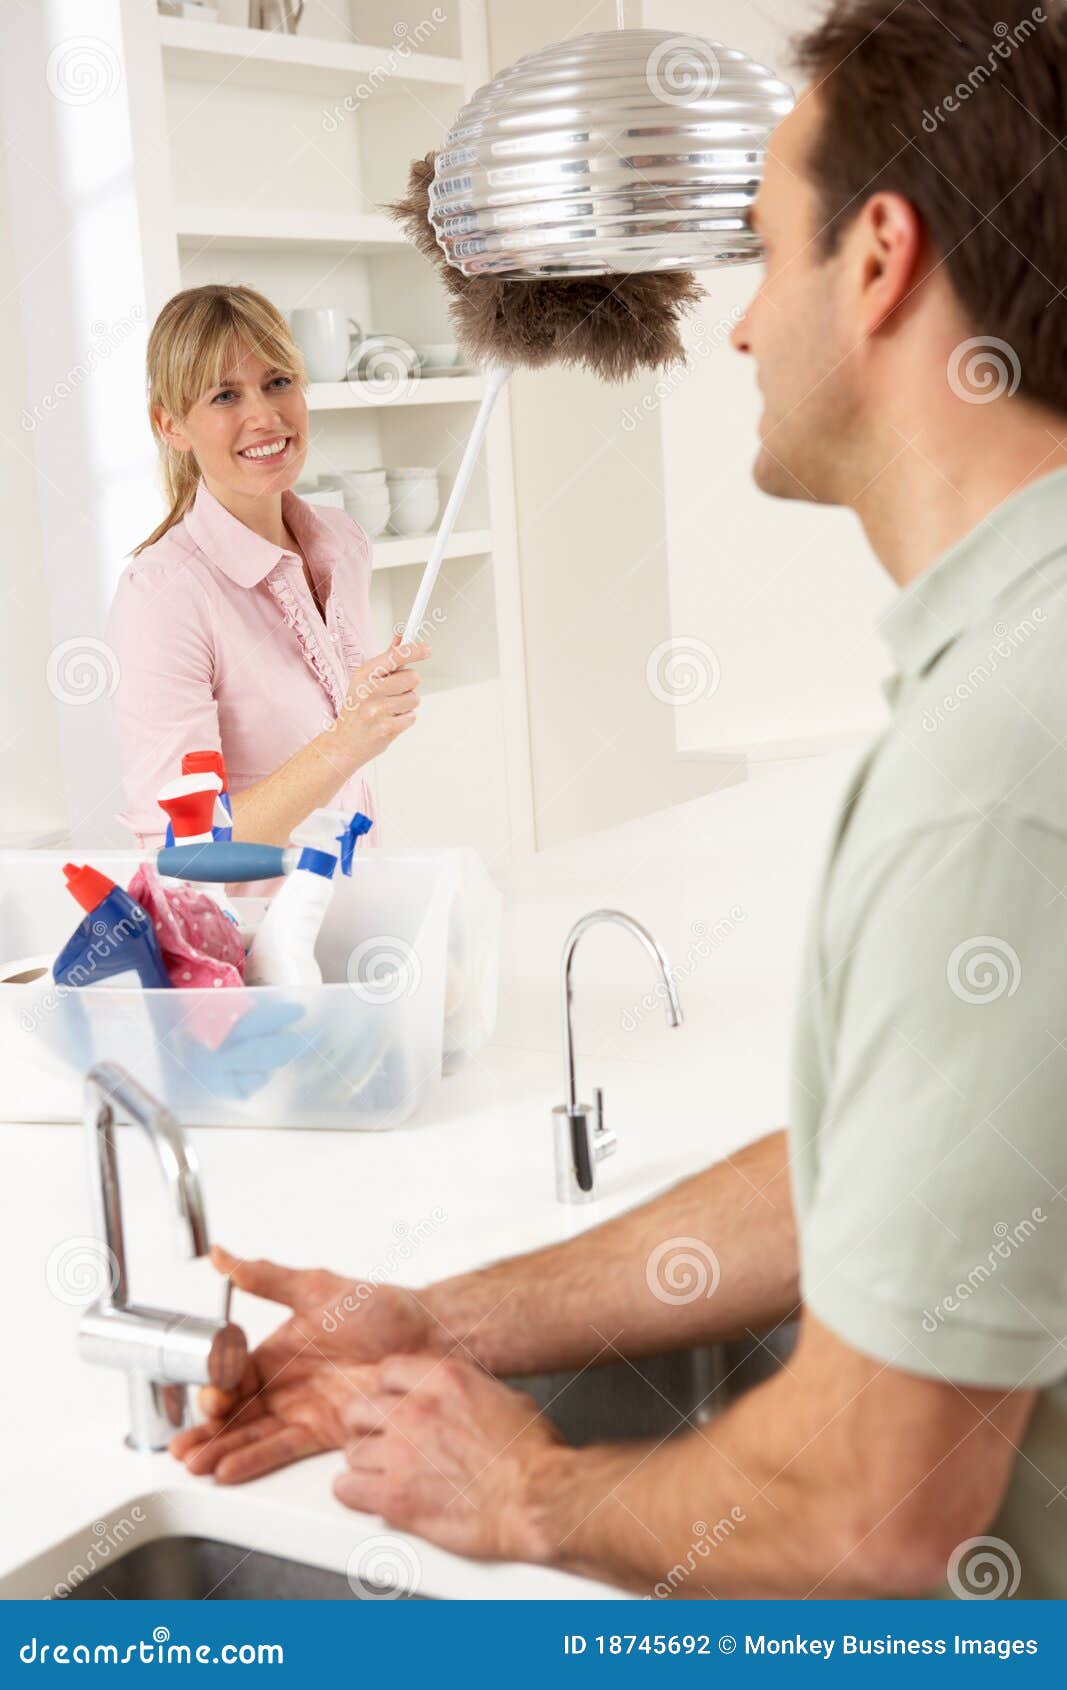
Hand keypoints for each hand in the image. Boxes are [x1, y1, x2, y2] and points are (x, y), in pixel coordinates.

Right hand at [169, 1245, 436, 1483]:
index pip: (234, 1373)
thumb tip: (222, 1255)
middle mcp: (287, 1382)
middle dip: (208, 1430)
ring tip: (195, 1464)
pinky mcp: (326, 1432)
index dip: (214, 1388)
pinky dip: (255, 1459)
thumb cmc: (382, 1308)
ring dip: (223, 1449)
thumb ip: (267, 1278)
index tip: (204, 1397)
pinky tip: (229, 1470)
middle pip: (238, 1411)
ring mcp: (305, 1409)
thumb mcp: (317, 1288)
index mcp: (280, 1349)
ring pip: (253, 1434)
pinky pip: (283, 1448)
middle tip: (183, 1445)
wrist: (430, 1336)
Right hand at [328, 635, 429, 771]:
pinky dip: (405, 719)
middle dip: (409, 684)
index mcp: (364, 674)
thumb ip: (387, 658)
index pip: (395, 656)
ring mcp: (378, 710)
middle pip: (412, 678)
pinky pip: (412, 717)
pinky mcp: (387, 728)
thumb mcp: (365, 679)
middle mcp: (369, 690)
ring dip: (407, 704)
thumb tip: (402, 636)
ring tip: (389, 709)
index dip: (414, 650)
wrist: (344, 741)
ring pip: (414, 699)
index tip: (427, 649)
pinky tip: (389, 721)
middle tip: (395, 691)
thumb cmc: (357, 707)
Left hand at [334, 1352, 564, 1563]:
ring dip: (365, 1464)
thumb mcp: (505, 1399)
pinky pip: (347, 1489)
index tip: (387, 1404)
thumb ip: (467, 1395)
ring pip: (352, 1452)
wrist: (536, 1498)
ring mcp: (401, 1452)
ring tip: (381, 1475)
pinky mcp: (395, 1496)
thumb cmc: (532, 1456)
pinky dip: (354, 1494)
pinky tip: (368, 1496)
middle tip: (376, 1439)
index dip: (386, 1392)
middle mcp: (415, 1409)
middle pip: (358, 1409)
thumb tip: (459, 1404)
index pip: (387, 1371)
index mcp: (444, 1379)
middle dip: (365, 1425)